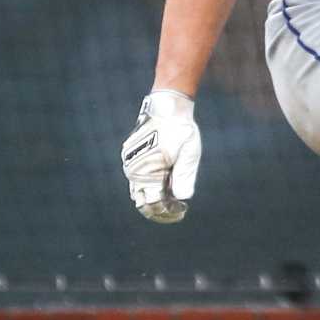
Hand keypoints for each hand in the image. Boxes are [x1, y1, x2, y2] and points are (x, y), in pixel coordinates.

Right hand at [121, 91, 201, 222]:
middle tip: (179, 209)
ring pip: (139, 190)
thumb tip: (182, 198)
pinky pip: (138, 178)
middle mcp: (133, 168)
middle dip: (160, 208)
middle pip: (143, 200)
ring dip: (154, 197)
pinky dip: (150, 185)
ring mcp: (130, 162)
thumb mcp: (189, 153)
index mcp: (147, 170)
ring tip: (174, 199)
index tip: (182, 212)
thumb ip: (184, 176)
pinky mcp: (131, 156)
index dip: (166, 212)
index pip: (153, 204)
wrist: (166, 107)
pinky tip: (166, 184)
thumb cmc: (180, 130)